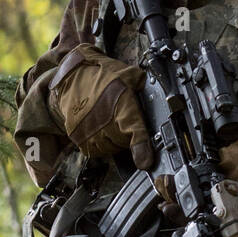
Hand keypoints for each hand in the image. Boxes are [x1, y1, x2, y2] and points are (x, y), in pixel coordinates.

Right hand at [48, 43, 152, 168]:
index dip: (141, 146)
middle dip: (128, 136)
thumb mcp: (130, 75)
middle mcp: (104, 120)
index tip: (145, 162)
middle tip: (123, 119)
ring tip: (110, 121)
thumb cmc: (103, 75)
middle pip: (125, 144)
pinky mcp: (78, 138)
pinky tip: (100, 127)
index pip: (133, 129)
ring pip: (111, 149)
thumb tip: (164, 100)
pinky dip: (101, 142)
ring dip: (114, 140)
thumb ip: (147, 90)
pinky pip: (97, 150)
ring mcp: (89, 131)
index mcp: (121, 103)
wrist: (73, 75)